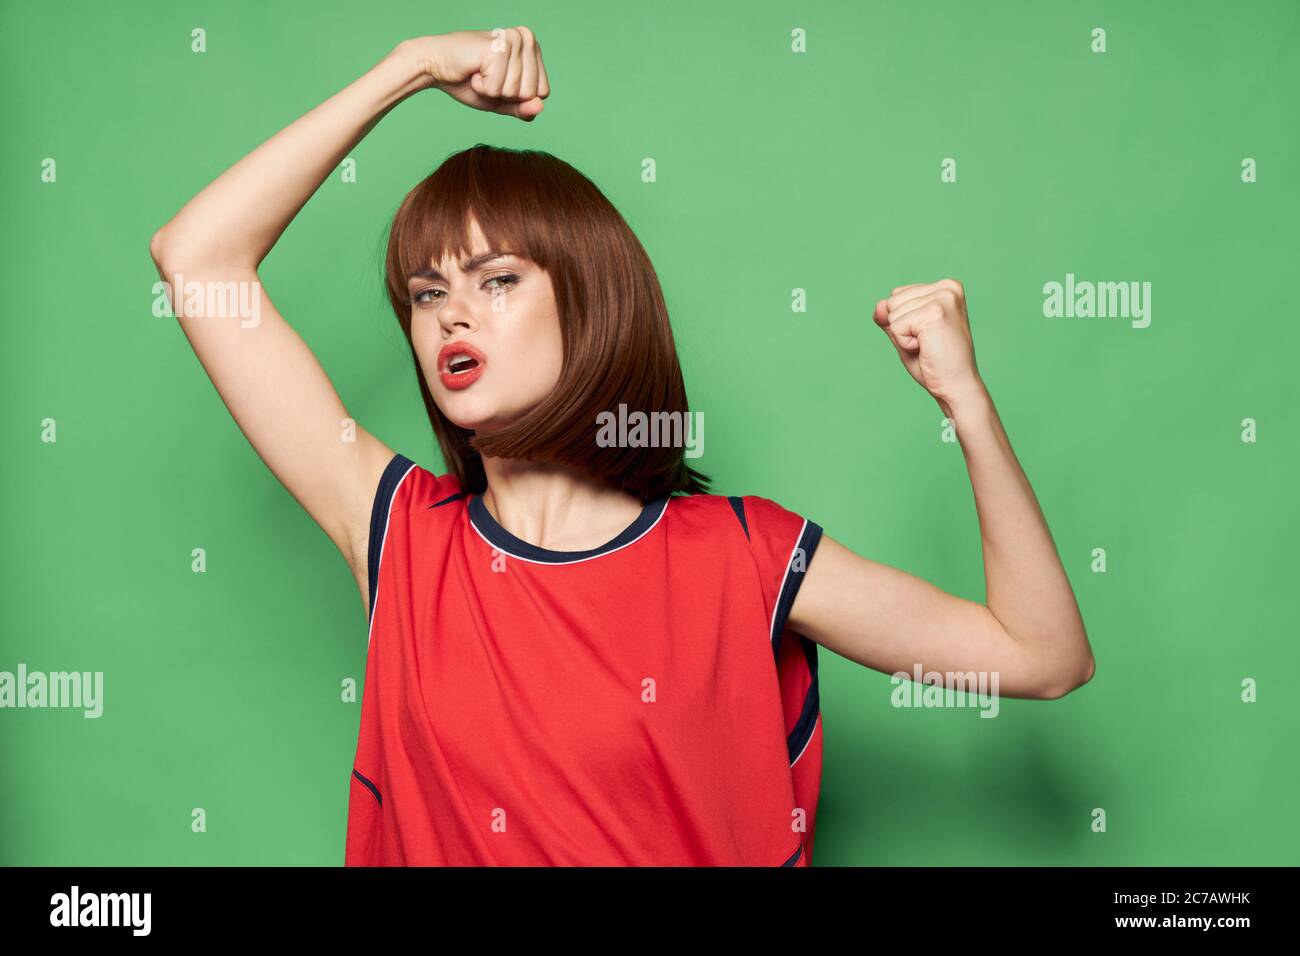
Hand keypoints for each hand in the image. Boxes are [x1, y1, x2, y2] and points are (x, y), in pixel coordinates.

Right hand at [405, 28, 548, 119]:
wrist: (436, 67)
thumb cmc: (469, 81)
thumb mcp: (502, 101)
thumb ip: (523, 108)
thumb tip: (539, 108)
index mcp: (532, 47)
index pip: (543, 92)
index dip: (518, 98)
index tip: (499, 81)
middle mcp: (526, 38)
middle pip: (531, 93)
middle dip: (506, 94)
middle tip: (487, 76)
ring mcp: (512, 40)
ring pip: (515, 92)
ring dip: (492, 90)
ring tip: (480, 72)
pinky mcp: (497, 48)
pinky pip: (497, 89)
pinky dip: (482, 87)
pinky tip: (474, 71)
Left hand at [872, 278, 983, 416]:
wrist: (956, 386)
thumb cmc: (935, 363)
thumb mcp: (906, 334)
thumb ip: (889, 317)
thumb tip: (879, 304)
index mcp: (946, 287)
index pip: (897, 295)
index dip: (903, 322)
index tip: (928, 335)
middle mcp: (947, 286)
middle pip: (892, 301)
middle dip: (902, 328)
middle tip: (928, 343)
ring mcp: (943, 297)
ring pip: (892, 313)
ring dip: (904, 336)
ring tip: (929, 345)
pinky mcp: (935, 312)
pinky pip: (896, 326)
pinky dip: (905, 343)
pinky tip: (927, 348)